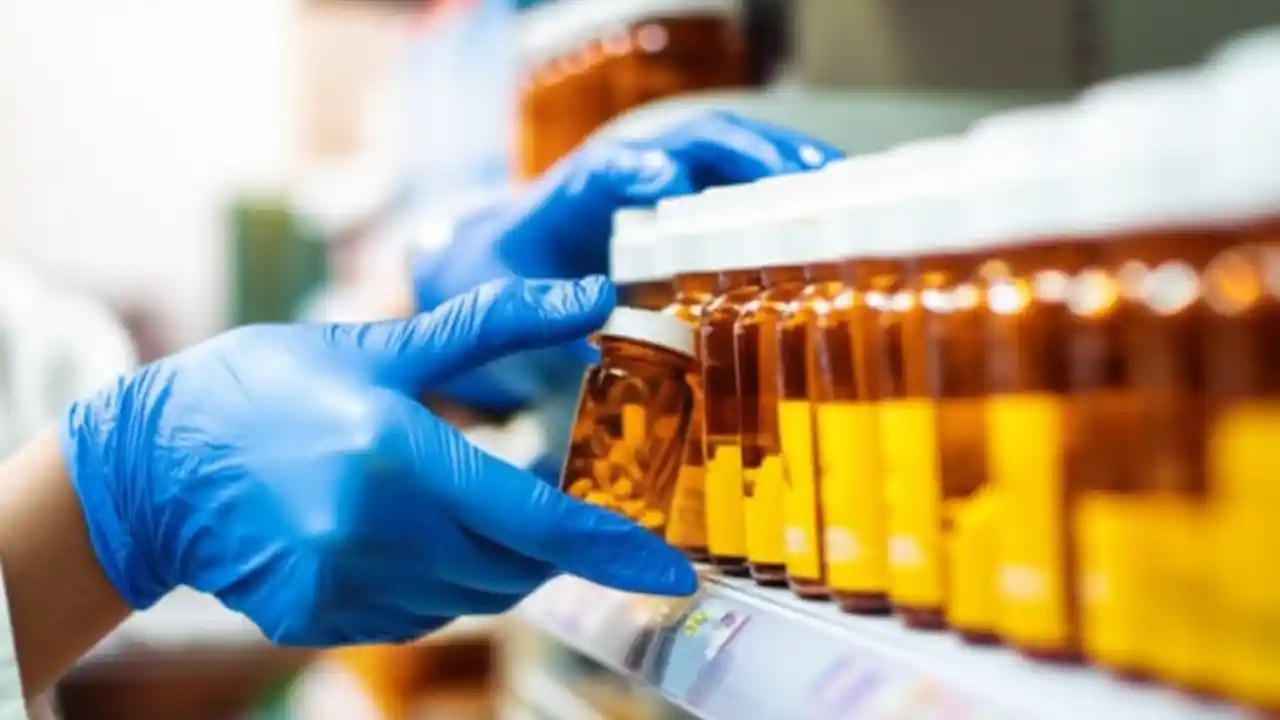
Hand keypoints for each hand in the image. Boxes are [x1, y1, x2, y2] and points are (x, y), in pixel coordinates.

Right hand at [60, 276, 695, 645]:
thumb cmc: (268, 385)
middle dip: (546, 541)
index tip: (674, 575)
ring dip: (491, 559)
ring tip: (455, 503)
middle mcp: (377, 538)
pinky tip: (402, 534)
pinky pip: (419, 616)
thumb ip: (495, 324)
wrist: (151, 461)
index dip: (614, 551)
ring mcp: (345, 589)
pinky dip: (438, 582)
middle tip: (540, 496)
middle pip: (514, 567)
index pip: (538, 522)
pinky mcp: (320, 619)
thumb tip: (593, 294)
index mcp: (399, 461)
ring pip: (472, 596)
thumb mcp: (382, 345)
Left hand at [412, 110, 843, 308]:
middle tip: (798, 184)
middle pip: (690, 142)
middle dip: (744, 157)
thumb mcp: (498, 302)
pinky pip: (738, 175)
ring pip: (725, 149)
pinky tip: (827, 201)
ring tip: (833, 185)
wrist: (499, 255)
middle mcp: (625, 172)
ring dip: (778, 161)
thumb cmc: (498, 280)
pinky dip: (781, 181)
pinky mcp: (685, 196)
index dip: (643, 171)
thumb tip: (590, 337)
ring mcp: (660, 176)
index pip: (611, 168)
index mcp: (573, 193)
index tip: (671, 185)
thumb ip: (532, 318)